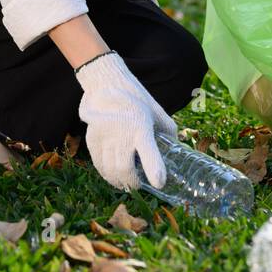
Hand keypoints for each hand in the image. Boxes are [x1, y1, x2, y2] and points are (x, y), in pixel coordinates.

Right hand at [75, 50, 177, 189]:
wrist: (107, 86)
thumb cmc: (136, 100)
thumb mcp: (156, 112)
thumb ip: (167, 130)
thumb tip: (179, 148)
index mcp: (141, 126)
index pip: (149, 152)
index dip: (154, 170)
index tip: (160, 183)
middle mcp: (122, 133)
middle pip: (124, 168)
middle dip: (133, 183)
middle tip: (138, 185)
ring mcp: (104, 137)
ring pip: (110, 170)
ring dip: (119, 182)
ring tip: (125, 183)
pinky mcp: (92, 139)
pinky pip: (98, 165)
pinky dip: (107, 175)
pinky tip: (113, 176)